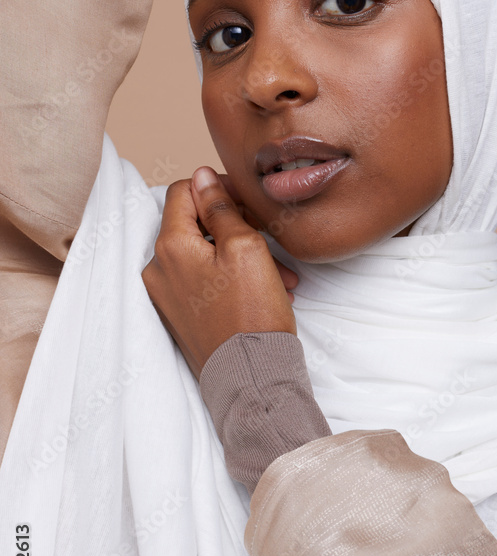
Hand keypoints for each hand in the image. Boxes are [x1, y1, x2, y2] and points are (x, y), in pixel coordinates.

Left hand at [142, 166, 298, 378]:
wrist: (252, 378)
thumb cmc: (252, 314)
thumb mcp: (245, 248)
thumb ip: (220, 208)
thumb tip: (202, 177)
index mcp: (170, 247)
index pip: (183, 192)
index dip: (216, 188)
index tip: (246, 201)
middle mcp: (158, 270)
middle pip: (193, 224)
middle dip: (235, 226)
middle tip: (268, 237)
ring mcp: (166, 295)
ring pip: (204, 253)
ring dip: (241, 254)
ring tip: (278, 272)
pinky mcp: (180, 315)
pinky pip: (203, 280)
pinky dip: (232, 277)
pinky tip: (266, 289)